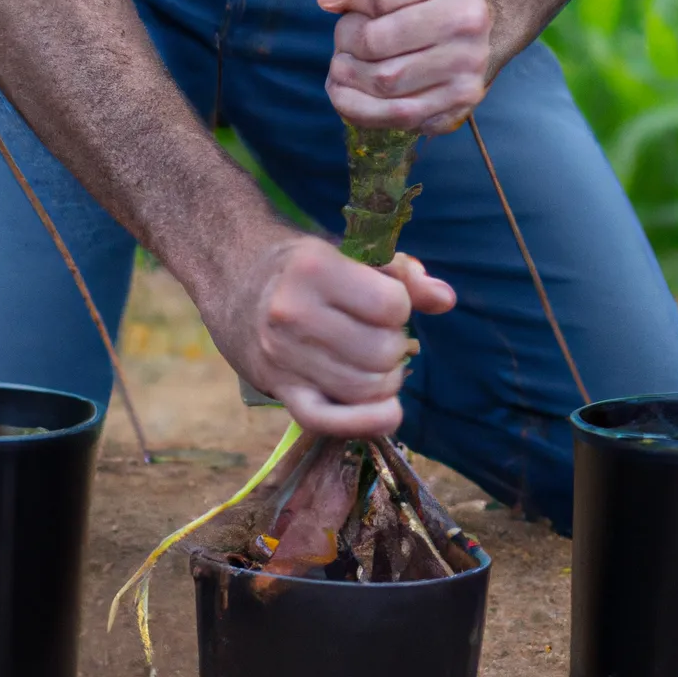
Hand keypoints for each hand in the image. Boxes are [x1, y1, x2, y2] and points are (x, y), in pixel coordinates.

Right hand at [199, 231, 454, 435]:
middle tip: (377, 334)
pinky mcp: (280, 390)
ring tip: (373, 361)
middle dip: (394, 346)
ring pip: (365, 389)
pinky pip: (329, 421)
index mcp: (314, 271)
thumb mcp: (349, 253)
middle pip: (382, 352)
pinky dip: (367, 423)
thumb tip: (446, 300)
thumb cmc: (301, 264)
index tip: (383, 300)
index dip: (400, 305)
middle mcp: (293, 316)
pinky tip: (389, 413)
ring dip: (385, 380)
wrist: (231, 276)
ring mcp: (284, 358)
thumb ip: (402, 273)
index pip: (391, 305)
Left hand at [316, 0, 491, 135]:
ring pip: (384, 81)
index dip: (347, 2)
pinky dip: (360, 108)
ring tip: (344, 66)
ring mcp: (467, 65)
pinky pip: (398, 115)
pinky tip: (347, 94)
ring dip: (350, 76)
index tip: (344, 5)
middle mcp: (467, 21)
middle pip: (376, 41)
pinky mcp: (460, 100)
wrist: (475, 23)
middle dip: (346, 43)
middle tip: (344, 42)